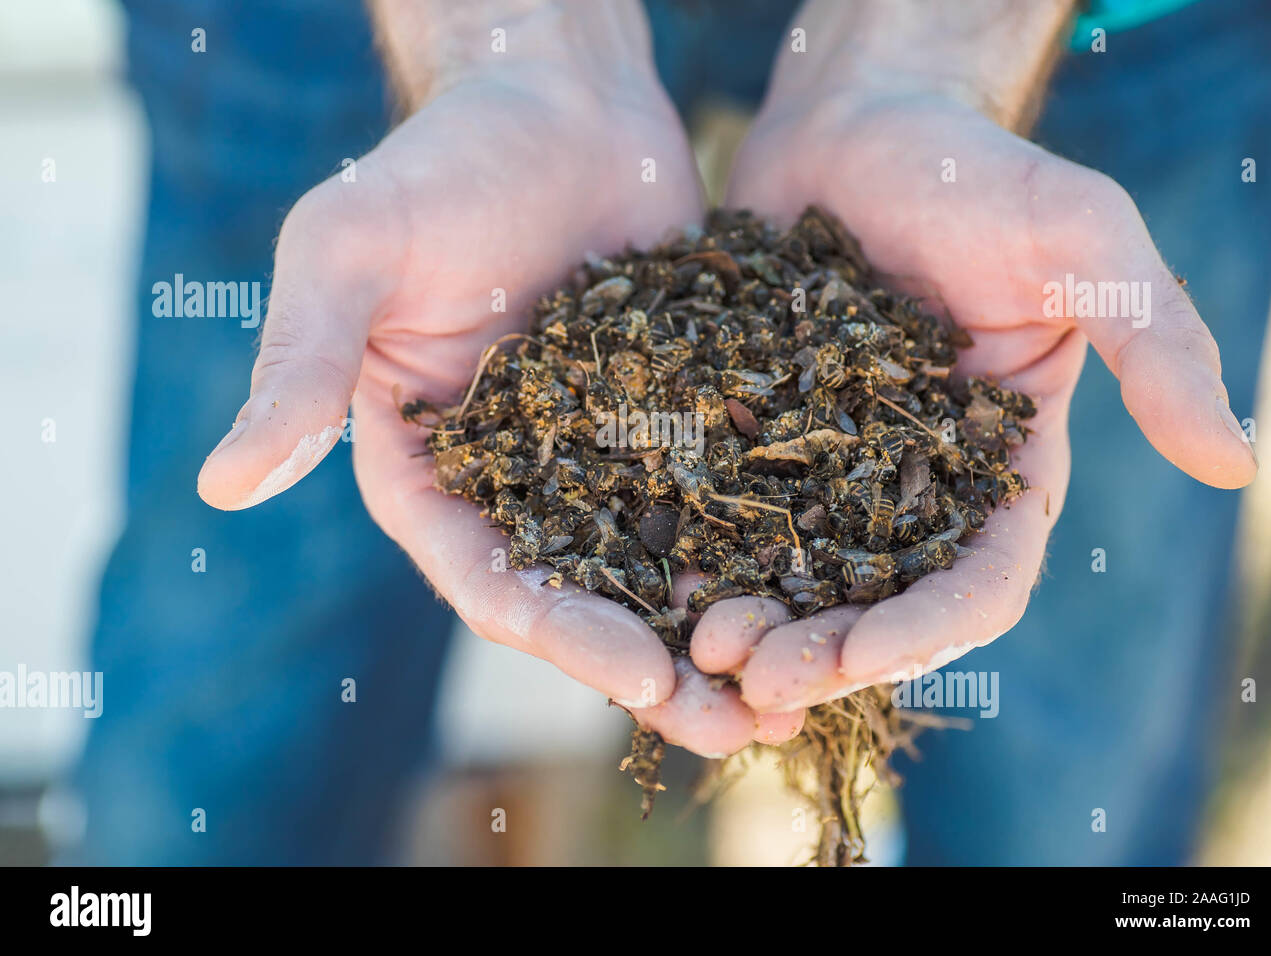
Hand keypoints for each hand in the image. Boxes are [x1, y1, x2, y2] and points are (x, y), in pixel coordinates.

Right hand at [195, 6, 775, 755]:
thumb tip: (222, 486)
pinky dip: (764, 544)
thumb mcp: (349, 253)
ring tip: (796, 692)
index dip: (562, 632)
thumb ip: (300, 366)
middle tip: (737, 729)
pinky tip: (831, 583)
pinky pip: (721, 493)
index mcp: (429, 468)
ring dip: (720, 630)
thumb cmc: (438, 162)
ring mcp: (599, 455)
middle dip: (655, 667)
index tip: (642, 673)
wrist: (554, 100)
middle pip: (585, 597)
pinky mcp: (671, 421)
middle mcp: (515, 480)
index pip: (489, 576)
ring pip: (661, 563)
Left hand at [700, 81, 1255, 713]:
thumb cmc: (980, 171)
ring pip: (796, 577)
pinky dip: (698, 553)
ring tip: (701, 646)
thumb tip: (1233, 461)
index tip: (857, 656)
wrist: (861, 124)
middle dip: (824, 650)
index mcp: (1001, 465)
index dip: (926, 631)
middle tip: (755, 675)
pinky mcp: (759, 438)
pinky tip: (652, 580)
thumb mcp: (1082, 239)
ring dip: (756, 624)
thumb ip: (1155, 341)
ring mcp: (831, 467)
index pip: (979, 582)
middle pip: (877, 603)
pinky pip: (726, 511)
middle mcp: (916, 485)